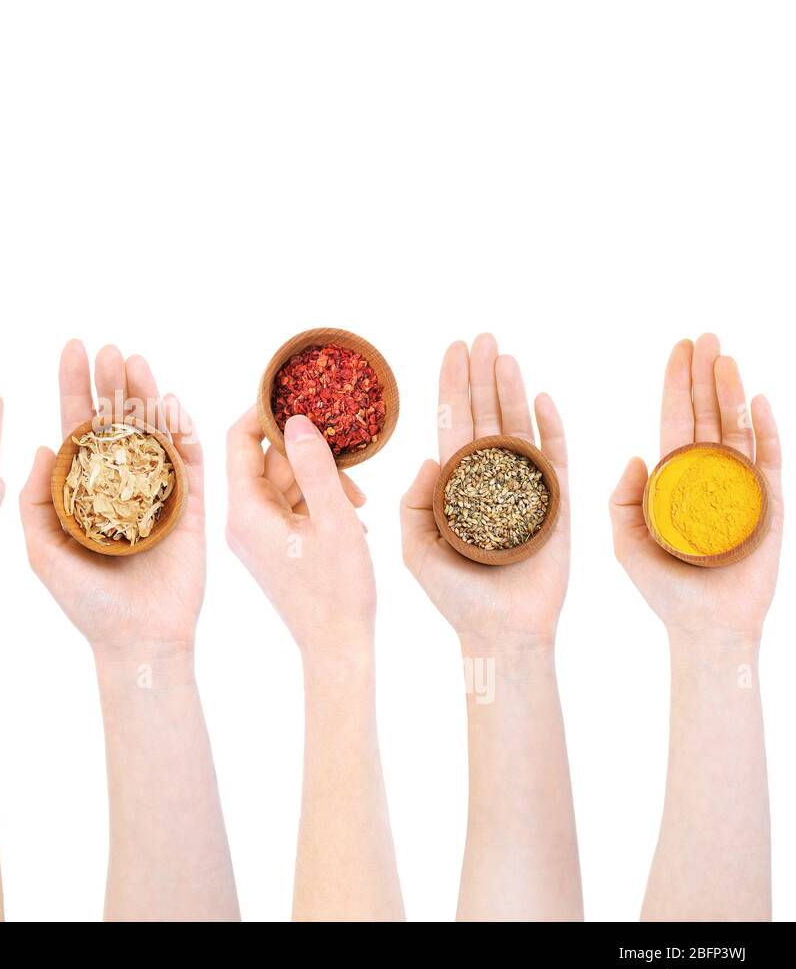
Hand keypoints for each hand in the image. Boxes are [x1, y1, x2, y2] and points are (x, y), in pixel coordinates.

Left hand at [18, 341, 203, 657]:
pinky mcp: (192, 504)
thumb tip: (39, 443)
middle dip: (112, 381)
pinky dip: (182, 428)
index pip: (79, 425)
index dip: (76, 386)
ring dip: (145, 393)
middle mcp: (121, 481)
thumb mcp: (43, 549)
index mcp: (85, 486)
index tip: (73, 348)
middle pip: (117, 419)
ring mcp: (158, 490)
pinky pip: (190, 459)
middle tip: (107, 348)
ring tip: (134, 360)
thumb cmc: (84, 601)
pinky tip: (170, 401)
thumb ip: (36, 499)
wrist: (136, 640)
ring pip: (153, 429)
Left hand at [225, 408, 371, 657]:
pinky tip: (352, 515)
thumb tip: (296, 418)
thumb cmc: (338, 591)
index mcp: (244, 511)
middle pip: (265, 458)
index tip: (300, 396)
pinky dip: (319, 501)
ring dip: (320, 479)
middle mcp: (240, 519)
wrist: (336, 648)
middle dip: (308, 452)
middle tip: (348, 458)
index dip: (265, 411)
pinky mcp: (271, 544)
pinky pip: (290, 505)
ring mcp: (255, 533)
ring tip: (357, 498)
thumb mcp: (334, 520)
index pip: (238, 439)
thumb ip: (315, 466)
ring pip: (283, 481)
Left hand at [400, 335, 569, 649]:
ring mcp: (523, 486)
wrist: (500, 631)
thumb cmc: (453, 596)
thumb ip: (412, 505)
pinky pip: (554, 458)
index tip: (452, 349)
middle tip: (481, 336)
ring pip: (517, 427)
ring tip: (504, 354)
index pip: (451, 423)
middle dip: (481, 374)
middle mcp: (489, 477)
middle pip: (484, 414)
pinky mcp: (555, 503)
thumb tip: (427, 458)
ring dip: (510, 390)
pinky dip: (549, 427)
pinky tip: (542, 397)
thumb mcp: (416, 549)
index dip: (452, 386)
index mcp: (455, 483)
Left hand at [609, 334, 781, 650]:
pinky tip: (756, 399)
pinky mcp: (768, 505)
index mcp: (675, 478)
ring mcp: (740, 487)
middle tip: (704, 335)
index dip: (677, 384)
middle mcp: (708, 476)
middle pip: (707, 414)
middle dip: (705, 374)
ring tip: (724, 356)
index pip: (676, 419)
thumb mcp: (625, 542)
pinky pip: (767, 460)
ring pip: (736, 428)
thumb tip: (634, 455)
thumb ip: (622, 499)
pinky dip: (763, 430)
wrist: (704, 627)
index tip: (679, 348)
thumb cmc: (662, 588)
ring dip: (730, 391)